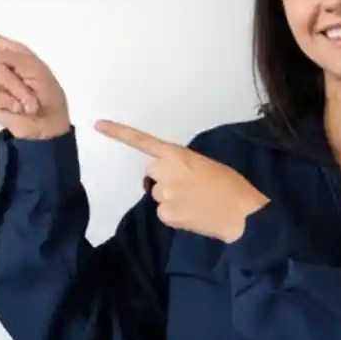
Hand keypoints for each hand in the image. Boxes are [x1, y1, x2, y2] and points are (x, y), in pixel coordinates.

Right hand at [0, 17, 71, 140]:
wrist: (46, 126)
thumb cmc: (48, 96)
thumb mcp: (38, 70)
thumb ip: (15, 58)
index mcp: (11, 52)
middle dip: (16, 80)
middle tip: (32, 95)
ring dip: (16, 94)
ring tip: (27, 104)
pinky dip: (7, 103)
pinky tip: (16, 109)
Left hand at [94, 119, 269, 242]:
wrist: (242, 214)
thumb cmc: (230, 185)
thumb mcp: (205, 164)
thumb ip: (181, 165)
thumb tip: (170, 175)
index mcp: (177, 155)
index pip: (143, 141)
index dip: (119, 132)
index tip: (98, 125)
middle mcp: (165, 172)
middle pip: (153, 173)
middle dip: (165, 178)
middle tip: (190, 186)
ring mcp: (164, 194)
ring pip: (159, 195)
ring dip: (172, 197)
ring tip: (197, 201)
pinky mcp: (167, 215)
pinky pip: (164, 213)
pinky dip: (175, 214)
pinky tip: (194, 214)